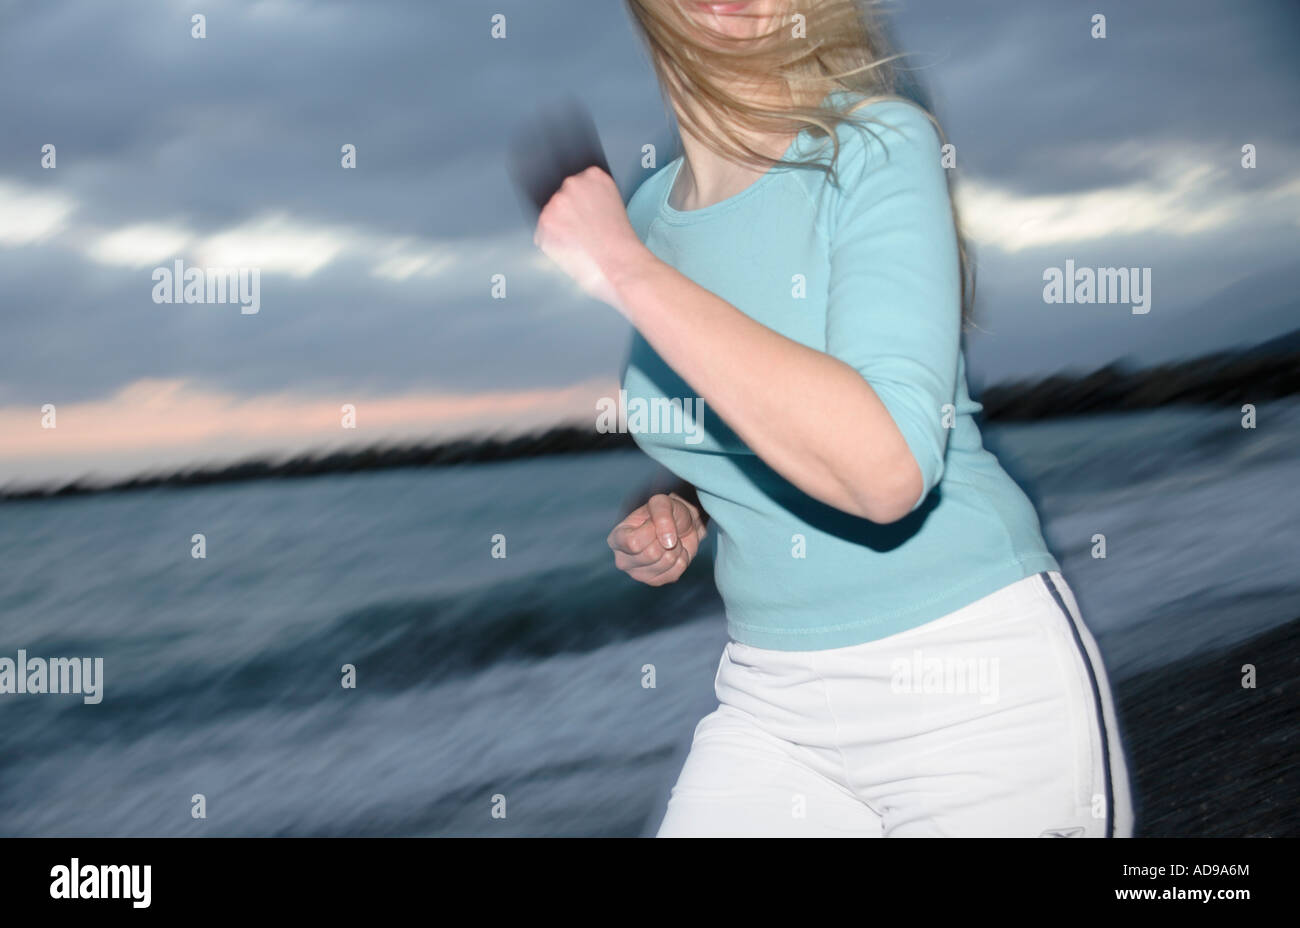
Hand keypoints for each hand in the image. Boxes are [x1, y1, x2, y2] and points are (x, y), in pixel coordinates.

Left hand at [534, 166, 647, 312]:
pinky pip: (541, 234)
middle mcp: (573, 183)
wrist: (619, 263)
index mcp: (594, 176)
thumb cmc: (620, 244)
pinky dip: (551, 245)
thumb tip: (579, 209)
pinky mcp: (546, 221)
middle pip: (561, 198)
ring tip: (578, 243)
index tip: (584, 215)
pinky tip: (570, 249)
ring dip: (558, 230)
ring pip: (550, 216)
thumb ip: (594, 200)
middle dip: (567, 216)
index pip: (577, 184)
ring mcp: (557, 201)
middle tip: (581, 233)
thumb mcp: (614, 208)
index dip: (579, 204)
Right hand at [607, 492, 707, 586]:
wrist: (682, 525)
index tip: (654, 523)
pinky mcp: (655, 582)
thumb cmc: (666, 513)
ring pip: (665, 563)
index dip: (651, 531)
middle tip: (666, 533)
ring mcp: (638, 574)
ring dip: (675, 548)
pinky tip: (674, 552)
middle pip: (651, 554)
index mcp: (617, 539)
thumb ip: (662, 516)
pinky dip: (682, 559)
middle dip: (666, 540)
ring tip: (670, 541)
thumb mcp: (662, 503)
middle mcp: (623, 559)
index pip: (632, 543)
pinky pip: (675, 572)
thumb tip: (667, 542)